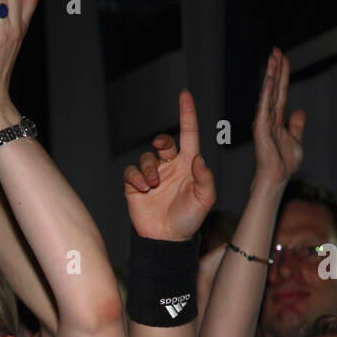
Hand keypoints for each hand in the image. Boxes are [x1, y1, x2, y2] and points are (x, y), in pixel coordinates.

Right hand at [123, 91, 215, 241]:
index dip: (187, 114)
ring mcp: (151, 176)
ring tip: (153, 185)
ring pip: (145, 157)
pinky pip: (131, 172)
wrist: (166, 240)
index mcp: (188, 165)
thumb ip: (205, 178)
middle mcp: (169, 167)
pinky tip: (142, 188)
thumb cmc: (189, 220)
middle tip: (163, 150)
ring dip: (149, 168)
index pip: (188, 134)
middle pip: (163, 142)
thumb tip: (198, 158)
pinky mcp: (134, 187)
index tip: (185, 95)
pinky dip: (135, 176)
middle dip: (162, 141)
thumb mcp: (204, 199)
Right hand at [252, 48, 304, 188]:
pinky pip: (265, 105)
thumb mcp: (295, 140)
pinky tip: (270, 78)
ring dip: (271, 74)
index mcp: (276, 120)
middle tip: (276, 50)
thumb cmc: (283, 164)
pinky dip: (267, 91)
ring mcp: (263, 121)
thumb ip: (296, 125)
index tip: (283, 58)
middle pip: (274, 88)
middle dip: (276, 68)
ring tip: (273, 57)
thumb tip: (299, 111)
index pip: (280, 92)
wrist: (276, 178)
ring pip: (268, 92)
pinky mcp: (260, 127)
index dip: (283, 75)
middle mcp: (268, 118)